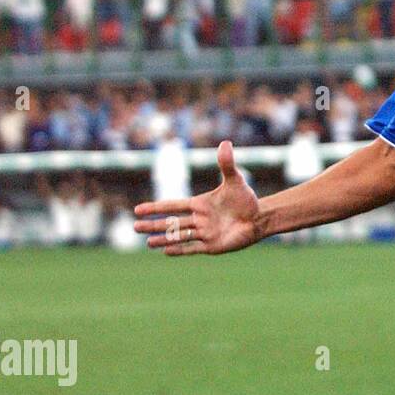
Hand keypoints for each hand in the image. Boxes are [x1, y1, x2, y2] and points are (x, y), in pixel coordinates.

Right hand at [134, 141, 262, 255]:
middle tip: (135, 227)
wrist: (259, 218)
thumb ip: (226, 164)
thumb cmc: (246, 199)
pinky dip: (180, 250)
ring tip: (147, 242)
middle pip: (171, 223)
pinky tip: (166, 252)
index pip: (173, 206)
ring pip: (179, 237)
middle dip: (154, 225)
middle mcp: (198, 220)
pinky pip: (193, 248)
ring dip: (163, 239)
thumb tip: (225, 143)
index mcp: (199, 204)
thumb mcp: (235, 180)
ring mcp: (204, 233)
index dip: (156, 207)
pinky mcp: (212, 246)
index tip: (138, 209)